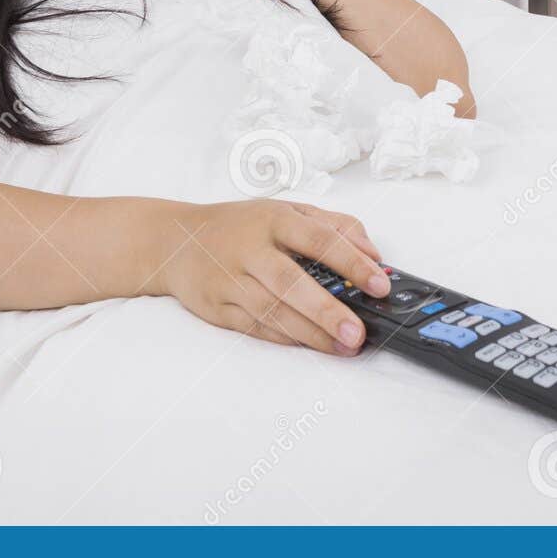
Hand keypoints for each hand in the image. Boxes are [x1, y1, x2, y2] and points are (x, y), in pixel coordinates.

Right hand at [161, 198, 390, 354]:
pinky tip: (309, 344)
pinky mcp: (215, 307)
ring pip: (271, 311)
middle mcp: (250, 248)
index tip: (379, 284)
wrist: (177, 241)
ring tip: (342, 346)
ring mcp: (229, 279)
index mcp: (274, 219)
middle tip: (358, 332)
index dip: (352, 261)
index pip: (318, 239)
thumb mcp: (288, 210)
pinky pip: (254, 327)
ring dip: (309, 333)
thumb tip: (373, 254)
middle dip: (327, 310)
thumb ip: (335, 225)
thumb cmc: (242, 226)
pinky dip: (284, 338)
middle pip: (290, 281)